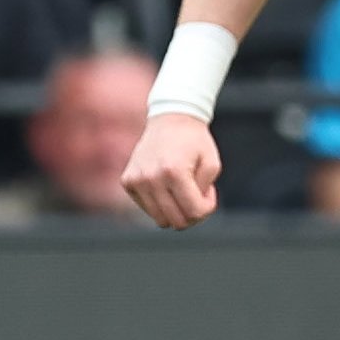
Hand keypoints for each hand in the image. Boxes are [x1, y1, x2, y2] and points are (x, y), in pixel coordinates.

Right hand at [122, 112, 221, 228]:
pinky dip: (160, 203)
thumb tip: (190, 214)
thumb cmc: (194, 141)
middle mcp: (151, 178)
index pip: (195, 212)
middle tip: (197, 195)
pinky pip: (148, 209)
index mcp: (174, 172)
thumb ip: (205, 193)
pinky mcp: (127, 182)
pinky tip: (167, 186)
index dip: (208, 207)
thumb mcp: (212, 164)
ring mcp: (136, 180)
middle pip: (177, 221)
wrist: (170, 118)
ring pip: (160, 220)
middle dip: (192, 214)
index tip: (209, 192)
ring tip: (182, 192)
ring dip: (176, 211)